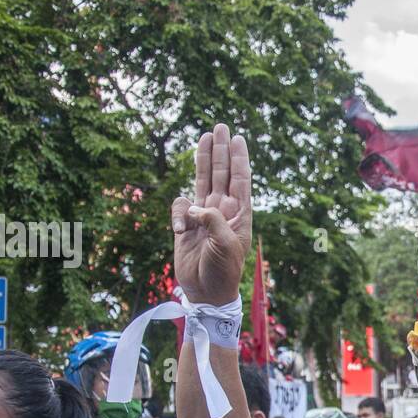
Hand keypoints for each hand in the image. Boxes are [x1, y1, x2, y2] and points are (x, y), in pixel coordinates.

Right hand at [171, 123, 252, 305]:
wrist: (206, 291)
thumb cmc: (223, 270)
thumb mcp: (225, 244)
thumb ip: (213, 219)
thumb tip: (195, 205)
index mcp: (239, 214)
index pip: (240, 180)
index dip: (239, 158)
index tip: (238, 138)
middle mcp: (222, 210)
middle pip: (222, 173)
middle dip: (221, 150)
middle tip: (221, 126)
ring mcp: (204, 215)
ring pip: (203, 180)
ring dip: (204, 159)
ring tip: (206, 137)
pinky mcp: (186, 224)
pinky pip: (180, 206)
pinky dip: (177, 213)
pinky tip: (180, 229)